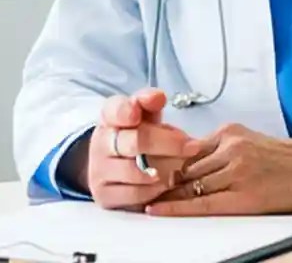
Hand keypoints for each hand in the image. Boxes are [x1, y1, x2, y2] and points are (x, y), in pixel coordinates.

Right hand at [69, 89, 193, 210]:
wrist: (115, 165)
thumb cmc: (139, 134)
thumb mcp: (145, 115)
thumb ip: (150, 103)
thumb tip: (158, 96)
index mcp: (110, 117)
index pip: (115, 109)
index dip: (129, 110)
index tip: (147, 108)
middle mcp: (100, 143)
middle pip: (135, 141)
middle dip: (168, 144)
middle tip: (192, 146)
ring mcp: (99, 170)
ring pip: (134, 171)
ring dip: (164, 169)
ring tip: (180, 167)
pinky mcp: (104, 195)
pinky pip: (134, 195)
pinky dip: (154, 190)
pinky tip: (165, 183)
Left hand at [145, 123, 291, 215]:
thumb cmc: (286, 161)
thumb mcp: (250, 142)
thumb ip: (220, 148)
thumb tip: (189, 158)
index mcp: (231, 133)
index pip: (184, 148)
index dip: (160, 159)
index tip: (140, 162)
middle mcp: (231, 149)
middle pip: (182, 166)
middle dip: (158, 176)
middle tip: (131, 182)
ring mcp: (237, 171)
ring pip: (189, 184)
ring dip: (164, 192)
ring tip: (140, 197)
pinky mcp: (244, 195)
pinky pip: (201, 203)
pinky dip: (175, 207)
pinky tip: (156, 209)